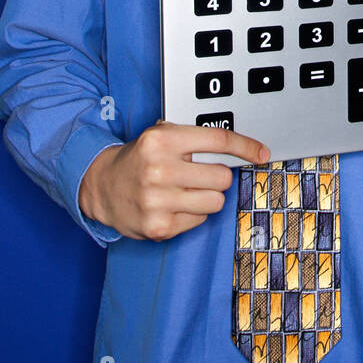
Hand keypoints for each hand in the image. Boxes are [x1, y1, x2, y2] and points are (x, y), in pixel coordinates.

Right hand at [78, 121, 269, 240]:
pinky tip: (174, 205)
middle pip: (222, 177)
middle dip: (217, 176)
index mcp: (162, 140)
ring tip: (186, 191)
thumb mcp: (162, 135)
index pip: (218, 140)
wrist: (102, 186)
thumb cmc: (140, 158)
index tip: (260, 152)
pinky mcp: (159, 227)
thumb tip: (241, 149)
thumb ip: (195, 138)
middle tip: (200, 175)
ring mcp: (158, 201)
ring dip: (207, 197)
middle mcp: (159, 169)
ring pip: (216, 201)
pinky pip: (200, 220)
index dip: (246, 147)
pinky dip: (193, 213)